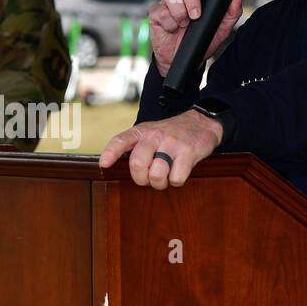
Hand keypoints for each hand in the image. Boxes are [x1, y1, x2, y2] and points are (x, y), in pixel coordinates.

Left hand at [97, 110, 223, 188]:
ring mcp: (172, 144)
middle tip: (148, 178)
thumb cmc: (173, 132)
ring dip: (160, 183)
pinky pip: (176, 178)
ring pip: (156, 175)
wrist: (202, 122)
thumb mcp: (151, 131)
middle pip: (138, 164)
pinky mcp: (188, 152)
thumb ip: (135, 145)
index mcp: (143, 131)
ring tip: (165, 176)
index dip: (110, 153)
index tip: (104, 164)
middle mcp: (155, 135)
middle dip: (141, 179)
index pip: (121, 140)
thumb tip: (114, 164)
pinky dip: (177, 181)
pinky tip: (179, 171)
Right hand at [151, 0, 244, 77]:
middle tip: (196, 15)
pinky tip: (172, 29)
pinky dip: (168, 22)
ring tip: (184, 25)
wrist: (184, 59)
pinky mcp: (156, 13)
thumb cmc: (202, 40)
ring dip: (179, 12)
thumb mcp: (221, 29)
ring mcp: (168, 3)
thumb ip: (231, 13)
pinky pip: (160, 11)